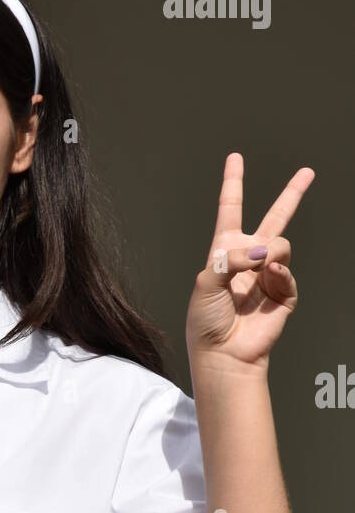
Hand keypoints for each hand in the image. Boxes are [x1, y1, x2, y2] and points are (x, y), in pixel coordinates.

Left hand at [185, 152, 314, 371]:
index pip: (230, 210)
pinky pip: (288, 273)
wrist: (224, 354)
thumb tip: (265, 251)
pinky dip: (280, 276)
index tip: (235, 158)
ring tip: (259, 273)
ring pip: (282, 244)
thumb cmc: (206, 321)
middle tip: (307, 172)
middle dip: (292, 195)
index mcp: (224, 252)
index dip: (233, 183)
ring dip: (271, 254)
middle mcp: (248, 259)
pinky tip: (269, 282)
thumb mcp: (205, 282)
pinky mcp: (284, 293)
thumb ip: (231, 257)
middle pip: (274, 218)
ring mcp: (268, 275)